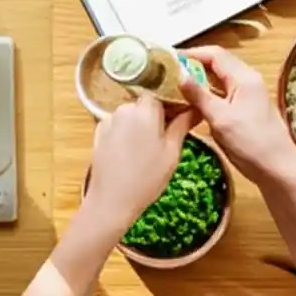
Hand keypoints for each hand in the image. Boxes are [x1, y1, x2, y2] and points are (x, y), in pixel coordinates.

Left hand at [85, 96, 195, 233]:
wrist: (111, 200)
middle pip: (146, 104)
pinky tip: (133, 153)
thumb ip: (183, 125)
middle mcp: (125, 109)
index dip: (175, 105)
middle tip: (170, 137)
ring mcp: (109, 120)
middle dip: (158, 116)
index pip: (163, 95)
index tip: (185, 119)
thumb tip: (196, 108)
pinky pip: (119, 125)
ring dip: (142, 125)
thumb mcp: (172, 152)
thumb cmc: (147, 177)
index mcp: (145, 109)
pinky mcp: (99, 133)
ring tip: (151, 148)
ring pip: (132, 115)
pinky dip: (128, 133)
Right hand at [180, 46, 295, 183]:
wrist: (278, 169)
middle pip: (217, 64)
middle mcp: (247, 81)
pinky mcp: (245, 109)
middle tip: (168, 73)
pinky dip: (206, 94)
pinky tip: (192, 102)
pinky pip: (222, 94)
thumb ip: (198, 95)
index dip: (191, 54)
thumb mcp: (220, 118)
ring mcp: (247, 95)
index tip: (169, 59)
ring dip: (199, 80)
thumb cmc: (252, 144)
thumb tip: (179, 74)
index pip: (215, 54)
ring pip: (218, 80)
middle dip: (193, 66)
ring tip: (176, 86)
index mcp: (244, 78)